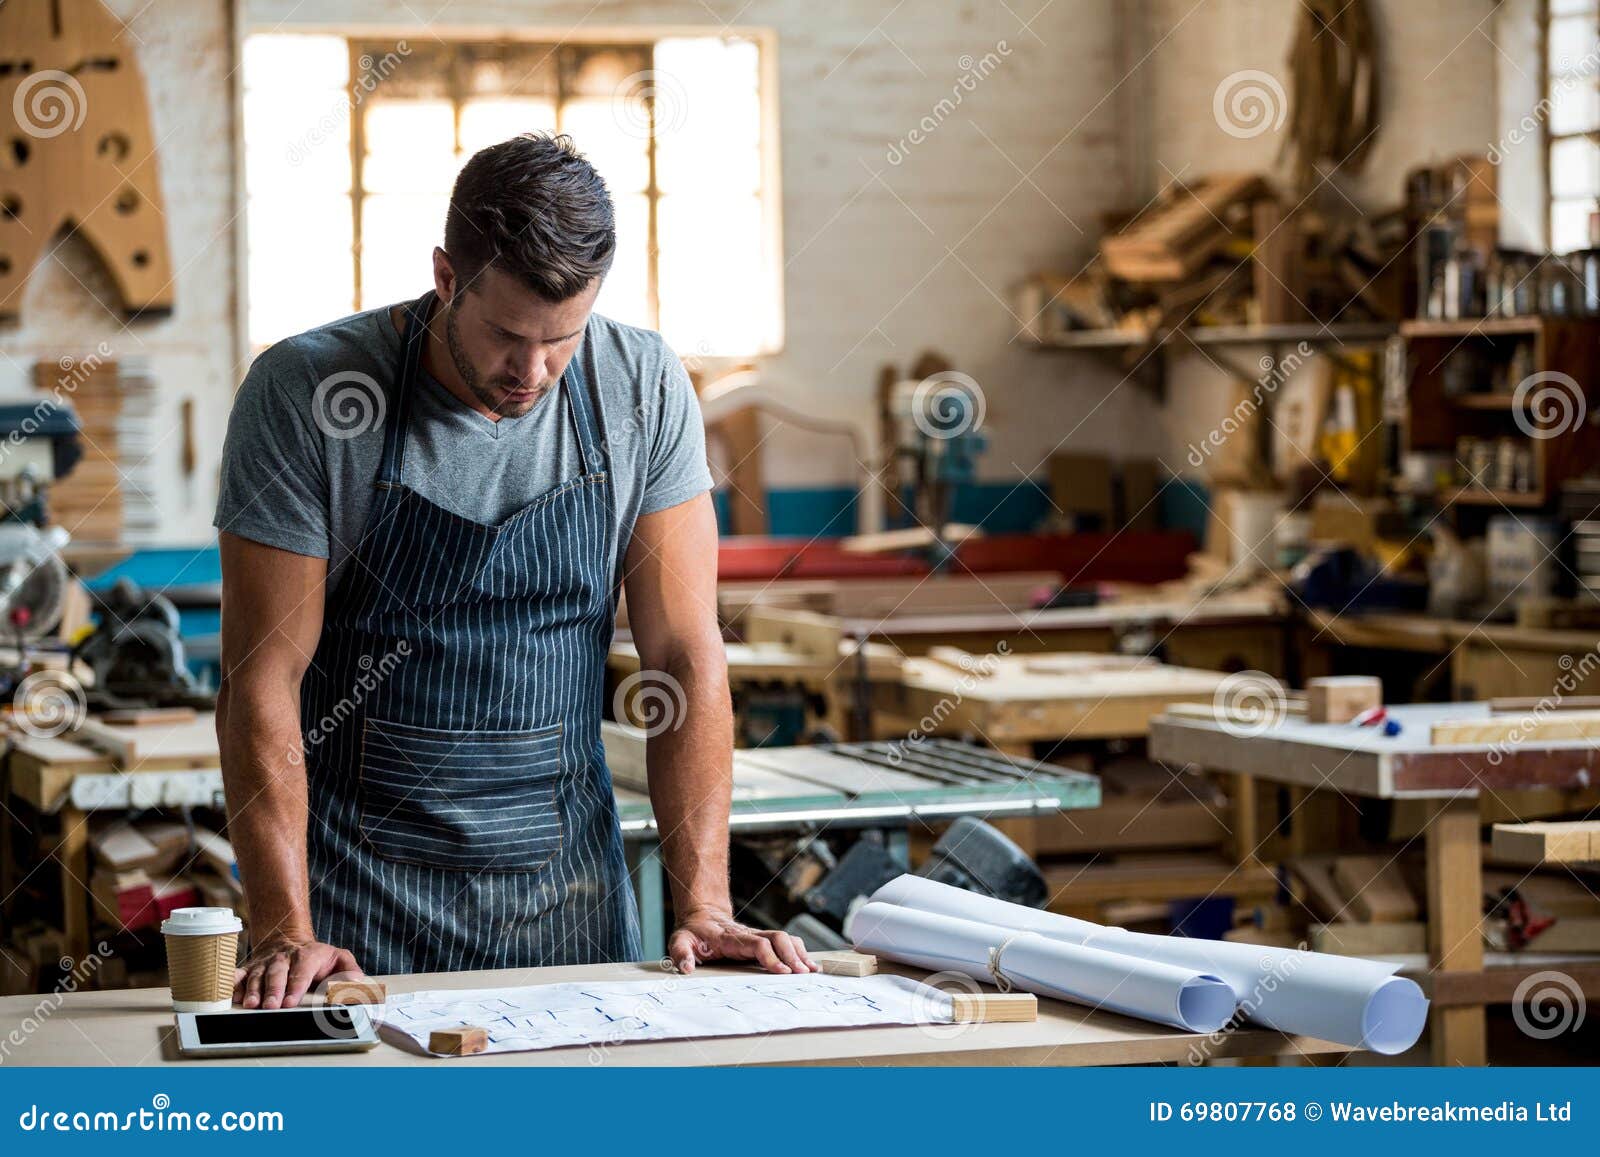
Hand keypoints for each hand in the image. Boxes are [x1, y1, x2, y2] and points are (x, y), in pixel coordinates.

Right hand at [234, 934, 362, 1008]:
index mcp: (308, 956)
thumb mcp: (339, 958)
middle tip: (270, 1006)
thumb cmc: (317, 957)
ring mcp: (266, 963)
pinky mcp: (251, 968)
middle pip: (278, 973)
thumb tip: (357, 982)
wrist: (289, 940)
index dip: (296, 986)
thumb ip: (350, 970)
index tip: (291, 1002)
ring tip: (250, 1005)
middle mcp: (285, 958)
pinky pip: (240, 974)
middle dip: (273, 991)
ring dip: (253, 990)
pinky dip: (234, 983)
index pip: (302, 970)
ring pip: (258, 975)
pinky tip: (232, 994)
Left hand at [667, 908, 817, 974]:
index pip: (757, 944)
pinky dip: (800, 952)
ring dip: (800, 953)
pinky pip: (787, 942)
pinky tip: (809, 965)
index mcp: (731, 937)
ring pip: (786, 938)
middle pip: (778, 938)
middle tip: (803, 974)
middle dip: (793, 956)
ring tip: (811, 971)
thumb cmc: (693, 933)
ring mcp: (759, 935)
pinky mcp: (764, 939)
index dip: (771, 957)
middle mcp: (749, 934)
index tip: (782, 972)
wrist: (702, 916)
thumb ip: (681, 953)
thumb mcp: (680, 941)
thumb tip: (687, 969)